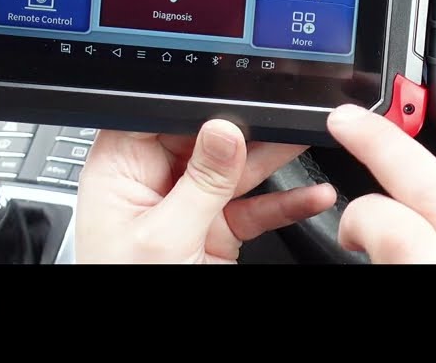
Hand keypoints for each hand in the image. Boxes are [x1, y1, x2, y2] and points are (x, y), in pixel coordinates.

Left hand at [75, 120, 336, 263]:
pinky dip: (286, 201)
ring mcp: (190, 205)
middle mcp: (156, 181)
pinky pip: (257, 205)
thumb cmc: (127, 285)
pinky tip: (313, 194)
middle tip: (285, 120)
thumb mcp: (164, 236)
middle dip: (250, 129)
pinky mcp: (217, 228)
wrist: (144, 353)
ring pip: (239, 168)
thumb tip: (224, 129)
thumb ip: (200, 183)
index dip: (199, 104)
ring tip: (308, 142)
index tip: (237, 98)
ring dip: (276, 158)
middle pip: (208, 137)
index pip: (162, 116)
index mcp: (122, 170)